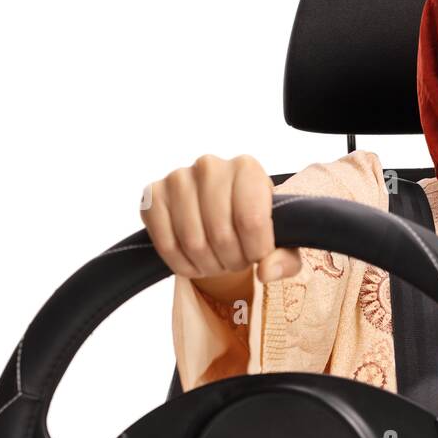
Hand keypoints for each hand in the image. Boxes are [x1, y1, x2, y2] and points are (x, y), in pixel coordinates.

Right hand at [139, 154, 300, 292]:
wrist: (220, 212)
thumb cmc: (253, 223)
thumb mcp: (279, 241)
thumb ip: (285, 258)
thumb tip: (266, 272)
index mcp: (247, 167)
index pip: (251, 221)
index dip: (256, 251)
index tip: (258, 256)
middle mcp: (209, 166)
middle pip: (221, 234)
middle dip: (233, 261)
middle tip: (237, 262)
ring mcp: (177, 178)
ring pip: (193, 243)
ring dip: (209, 266)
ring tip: (218, 261)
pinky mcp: (152, 196)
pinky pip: (167, 246)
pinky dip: (183, 265)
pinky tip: (195, 261)